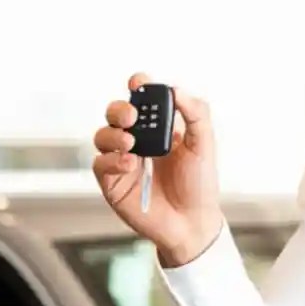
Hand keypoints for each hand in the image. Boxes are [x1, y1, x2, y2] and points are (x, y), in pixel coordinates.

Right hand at [92, 72, 224, 265]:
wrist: (192, 223)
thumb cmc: (198, 184)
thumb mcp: (204, 145)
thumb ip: (196, 114)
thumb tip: (177, 89)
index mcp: (159, 127)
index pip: (142, 99)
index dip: (138, 86)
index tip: (138, 81)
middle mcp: (138, 140)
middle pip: (116, 114)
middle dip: (119, 109)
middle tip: (132, 116)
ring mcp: (123, 160)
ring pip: (102, 136)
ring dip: (113, 135)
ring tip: (131, 143)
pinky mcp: (112, 183)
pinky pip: (100, 164)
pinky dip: (111, 160)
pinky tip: (129, 163)